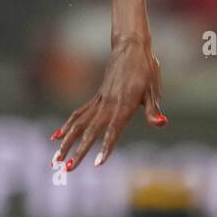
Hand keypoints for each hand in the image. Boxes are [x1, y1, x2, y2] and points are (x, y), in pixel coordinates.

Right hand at [50, 38, 164, 171]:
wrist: (131, 47)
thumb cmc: (146, 69)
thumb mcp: (153, 89)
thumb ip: (153, 110)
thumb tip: (161, 124)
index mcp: (123, 105)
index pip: (113, 131)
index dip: (106, 147)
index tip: (98, 164)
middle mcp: (108, 105)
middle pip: (89, 132)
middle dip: (78, 152)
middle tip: (66, 169)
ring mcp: (99, 101)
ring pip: (78, 125)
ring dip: (65, 143)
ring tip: (54, 160)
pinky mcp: (96, 98)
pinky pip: (78, 114)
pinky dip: (66, 126)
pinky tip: (56, 136)